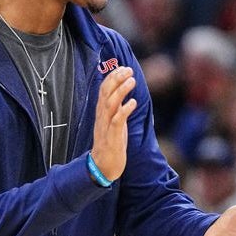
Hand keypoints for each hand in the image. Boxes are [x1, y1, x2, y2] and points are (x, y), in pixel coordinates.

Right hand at [90, 66, 137, 182]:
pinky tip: (133, 102)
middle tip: (128, 70)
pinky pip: (117, 121)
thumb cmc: (110, 143)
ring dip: (121, 91)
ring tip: (132, 80)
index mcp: (101, 113)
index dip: (112, 77)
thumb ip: (116, 109)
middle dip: (116, 79)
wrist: (102, 166)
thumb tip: (124, 95)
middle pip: (105, 93)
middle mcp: (102, 117)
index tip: (123, 68)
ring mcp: (106, 126)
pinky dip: (124, 110)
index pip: (103, 90)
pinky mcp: (112, 137)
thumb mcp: (113, 123)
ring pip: (110, 104)